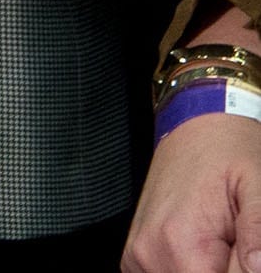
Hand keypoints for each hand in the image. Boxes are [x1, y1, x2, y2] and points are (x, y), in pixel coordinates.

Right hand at [130, 14, 260, 271]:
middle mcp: (150, 254)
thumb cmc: (228, 151)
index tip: (251, 250)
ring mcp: (139, 258)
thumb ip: (260, 229)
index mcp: (180, 242)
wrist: (196, 126)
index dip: (246, 268)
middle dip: (233, 268)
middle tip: (242, 243)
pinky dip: (193, 267)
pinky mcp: (137, 258)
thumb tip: (258, 269)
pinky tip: (208, 248)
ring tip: (226, 240)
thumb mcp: (258, 185)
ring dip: (214, 268)